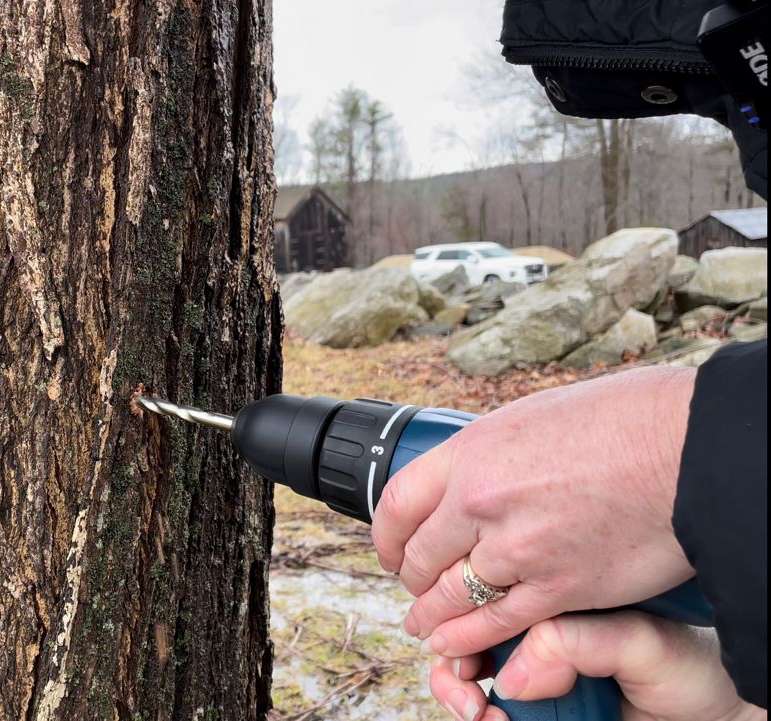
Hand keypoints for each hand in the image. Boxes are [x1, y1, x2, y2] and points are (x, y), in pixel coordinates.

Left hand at [371, 367, 697, 656]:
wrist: (688, 450)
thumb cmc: (625, 421)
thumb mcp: (533, 418)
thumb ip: (493, 454)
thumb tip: (478, 472)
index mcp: (471, 453)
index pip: (398, 502)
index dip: (385, 534)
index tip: (389, 549)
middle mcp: (482, 502)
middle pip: (421, 554)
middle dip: (411, 576)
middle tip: (414, 586)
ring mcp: (518, 549)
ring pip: (451, 594)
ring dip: (432, 614)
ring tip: (424, 625)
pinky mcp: (558, 588)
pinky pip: (495, 622)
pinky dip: (467, 636)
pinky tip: (453, 643)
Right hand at [429, 612, 766, 720]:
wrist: (711, 717)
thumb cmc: (686, 671)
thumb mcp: (641, 642)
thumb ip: (575, 642)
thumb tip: (510, 677)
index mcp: (553, 602)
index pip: (486, 600)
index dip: (457, 624)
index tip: (461, 653)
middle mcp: (535, 635)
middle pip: (460, 638)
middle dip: (450, 666)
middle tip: (467, 690)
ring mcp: (531, 674)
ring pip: (462, 679)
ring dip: (456, 694)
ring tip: (477, 711)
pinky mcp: (533, 709)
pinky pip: (485, 710)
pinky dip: (479, 717)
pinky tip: (490, 720)